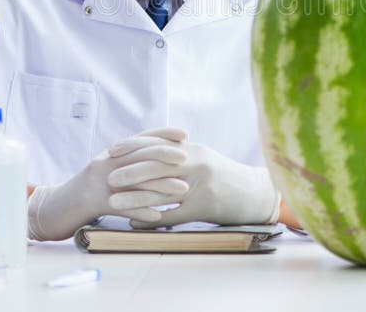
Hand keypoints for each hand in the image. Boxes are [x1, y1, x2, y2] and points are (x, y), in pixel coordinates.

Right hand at [27, 128, 188, 240]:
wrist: (55, 208)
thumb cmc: (87, 192)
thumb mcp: (107, 171)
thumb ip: (128, 163)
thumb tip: (159, 159)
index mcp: (111, 154)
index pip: (140, 138)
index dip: (162, 134)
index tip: (184, 133)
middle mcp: (105, 162)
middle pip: (138, 155)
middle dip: (165, 155)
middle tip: (187, 158)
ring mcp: (98, 182)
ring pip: (133, 180)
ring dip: (160, 186)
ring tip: (182, 189)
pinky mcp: (93, 203)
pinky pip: (120, 206)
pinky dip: (140, 210)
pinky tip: (158, 215)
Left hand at [106, 138, 280, 227]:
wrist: (257, 193)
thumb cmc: (228, 178)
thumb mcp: (206, 159)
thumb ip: (181, 156)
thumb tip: (153, 154)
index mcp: (194, 150)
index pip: (158, 143)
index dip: (133, 146)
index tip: (112, 150)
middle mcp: (196, 164)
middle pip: (156, 165)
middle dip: (129, 171)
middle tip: (108, 178)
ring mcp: (200, 185)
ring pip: (160, 191)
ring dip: (134, 198)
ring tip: (113, 204)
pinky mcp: (204, 207)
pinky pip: (172, 214)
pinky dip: (151, 219)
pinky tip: (135, 223)